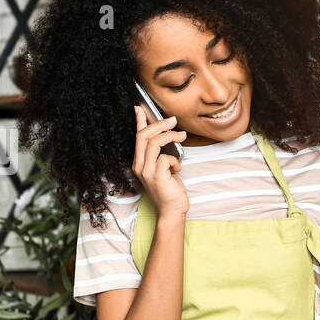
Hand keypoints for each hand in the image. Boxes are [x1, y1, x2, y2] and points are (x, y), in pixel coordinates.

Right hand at [133, 105, 188, 219]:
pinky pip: (165, 158)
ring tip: (182, 136)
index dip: (139, 121)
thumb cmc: (170, 189)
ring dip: (170, 136)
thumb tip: (167, 136)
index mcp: (139, 162)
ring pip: (154, 143)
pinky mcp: (156, 177)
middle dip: (159, 124)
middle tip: (173, 120)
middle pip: (144, 136)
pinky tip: (178, 169)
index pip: (137, 137)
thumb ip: (161, 154)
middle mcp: (139, 166)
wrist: (172, 211)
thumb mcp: (164, 168)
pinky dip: (175, 160)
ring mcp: (146, 172)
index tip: (139, 108)